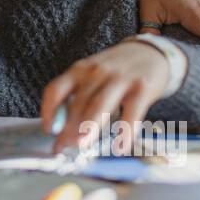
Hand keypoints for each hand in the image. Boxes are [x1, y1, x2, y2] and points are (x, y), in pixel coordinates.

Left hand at [41, 41, 172, 153]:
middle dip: (68, 128)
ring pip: (99, 106)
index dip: (49, 111)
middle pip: (77, 103)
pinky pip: (131, 113)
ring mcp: (120, 79)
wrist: (151, 51)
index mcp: (80, 70)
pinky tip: (121, 146)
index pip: (56, 89)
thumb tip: (63, 128)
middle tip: (62, 148)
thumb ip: (78, 96)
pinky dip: (125, 131)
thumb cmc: (116, 70)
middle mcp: (97, 73)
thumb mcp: (92, 75)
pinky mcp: (141, 88)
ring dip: (88, 127)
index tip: (48, 130)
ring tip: (81, 145)